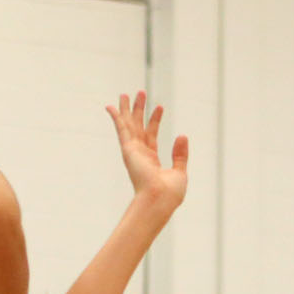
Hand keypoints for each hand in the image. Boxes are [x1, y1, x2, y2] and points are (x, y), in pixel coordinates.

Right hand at [105, 92, 188, 207]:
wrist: (159, 199)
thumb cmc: (169, 194)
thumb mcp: (179, 171)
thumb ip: (180, 154)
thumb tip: (182, 135)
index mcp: (151, 161)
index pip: (151, 135)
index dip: (155, 120)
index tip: (159, 107)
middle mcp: (140, 155)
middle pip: (138, 127)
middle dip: (138, 110)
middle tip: (139, 93)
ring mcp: (133, 152)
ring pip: (129, 125)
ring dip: (127, 109)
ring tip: (125, 93)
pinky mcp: (128, 149)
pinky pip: (122, 129)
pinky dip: (116, 117)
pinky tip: (111, 106)